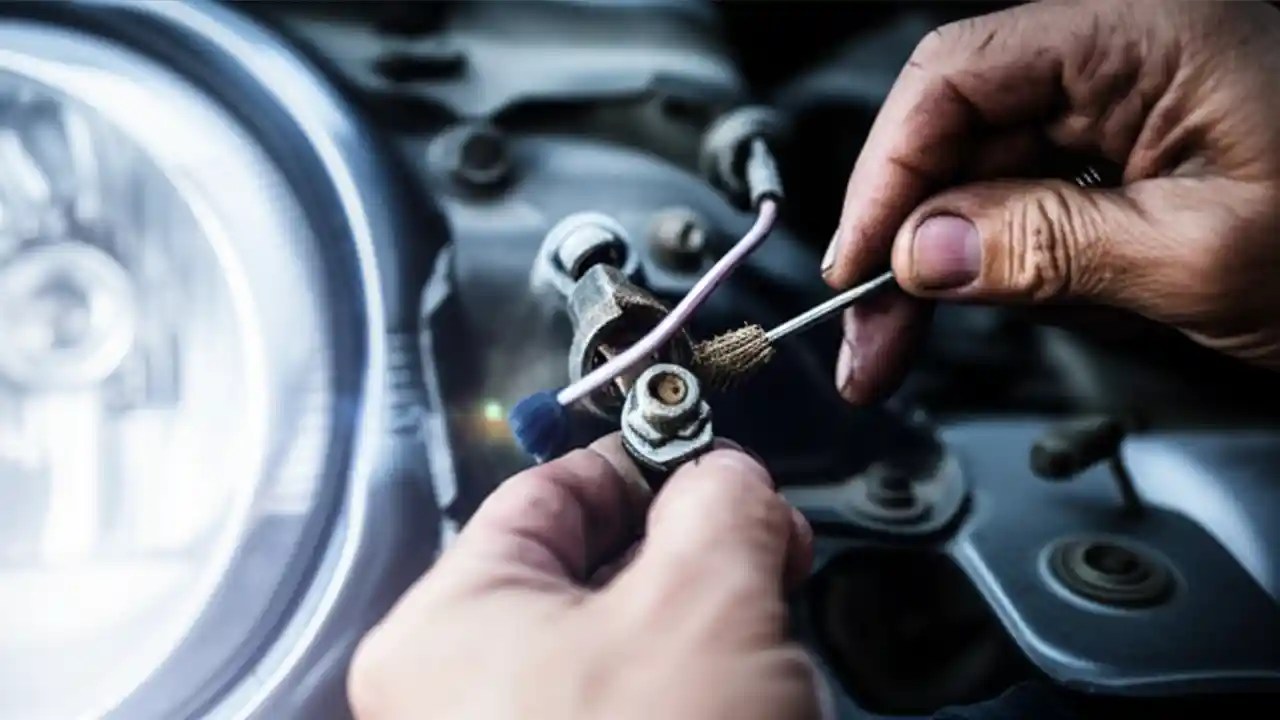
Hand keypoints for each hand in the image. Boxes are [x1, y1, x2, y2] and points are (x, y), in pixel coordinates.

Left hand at [347, 435, 823, 719]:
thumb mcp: (703, 603)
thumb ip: (718, 504)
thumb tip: (728, 474)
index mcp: (447, 625)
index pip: (546, 493)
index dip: (640, 462)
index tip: (710, 457)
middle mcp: (458, 692)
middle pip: (587, 569)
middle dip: (690, 548)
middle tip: (766, 543)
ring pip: (618, 645)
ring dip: (702, 623)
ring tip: (769, 634)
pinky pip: (629, 710)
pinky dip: (693, 688)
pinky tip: (748, 699)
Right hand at [822, 0, 1279, 402]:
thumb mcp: (1203, 254)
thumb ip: (1047, 247)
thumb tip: (923, 252)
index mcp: (1146, 33)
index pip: (957, 78)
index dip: (886, 174)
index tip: (857, 266)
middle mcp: (1126, 56)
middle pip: (959, 130)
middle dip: (902, 235)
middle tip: (869, 335)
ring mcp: (1128, 107)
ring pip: (985, 172)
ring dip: (938, 259)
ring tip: (901, 343)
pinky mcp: (1133, 157)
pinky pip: (1033, 199)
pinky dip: (995, 260)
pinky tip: (979, 305)